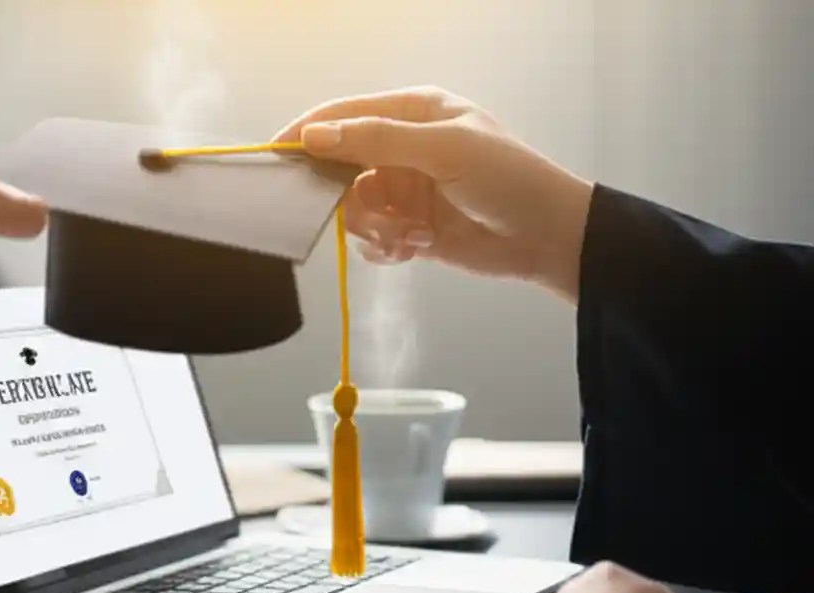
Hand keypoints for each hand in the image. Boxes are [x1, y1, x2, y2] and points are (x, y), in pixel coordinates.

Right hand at [273, 86, 593, 299]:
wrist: (549, 239)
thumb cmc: (506, 180)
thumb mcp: (443, 150)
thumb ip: (376, 141)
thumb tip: (313, 137)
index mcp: (412, 113)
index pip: (343, 115)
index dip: (306, 134)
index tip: (275, 158)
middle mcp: (402, 149)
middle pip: (339, 168)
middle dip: (345, 195)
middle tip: (358, 212)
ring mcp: (404, 190)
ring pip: (353, 210)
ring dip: (373, 227)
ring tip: (407, 234)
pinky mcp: (408, 229)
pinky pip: (370, 239)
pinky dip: (385, 247)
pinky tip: (415, 248)